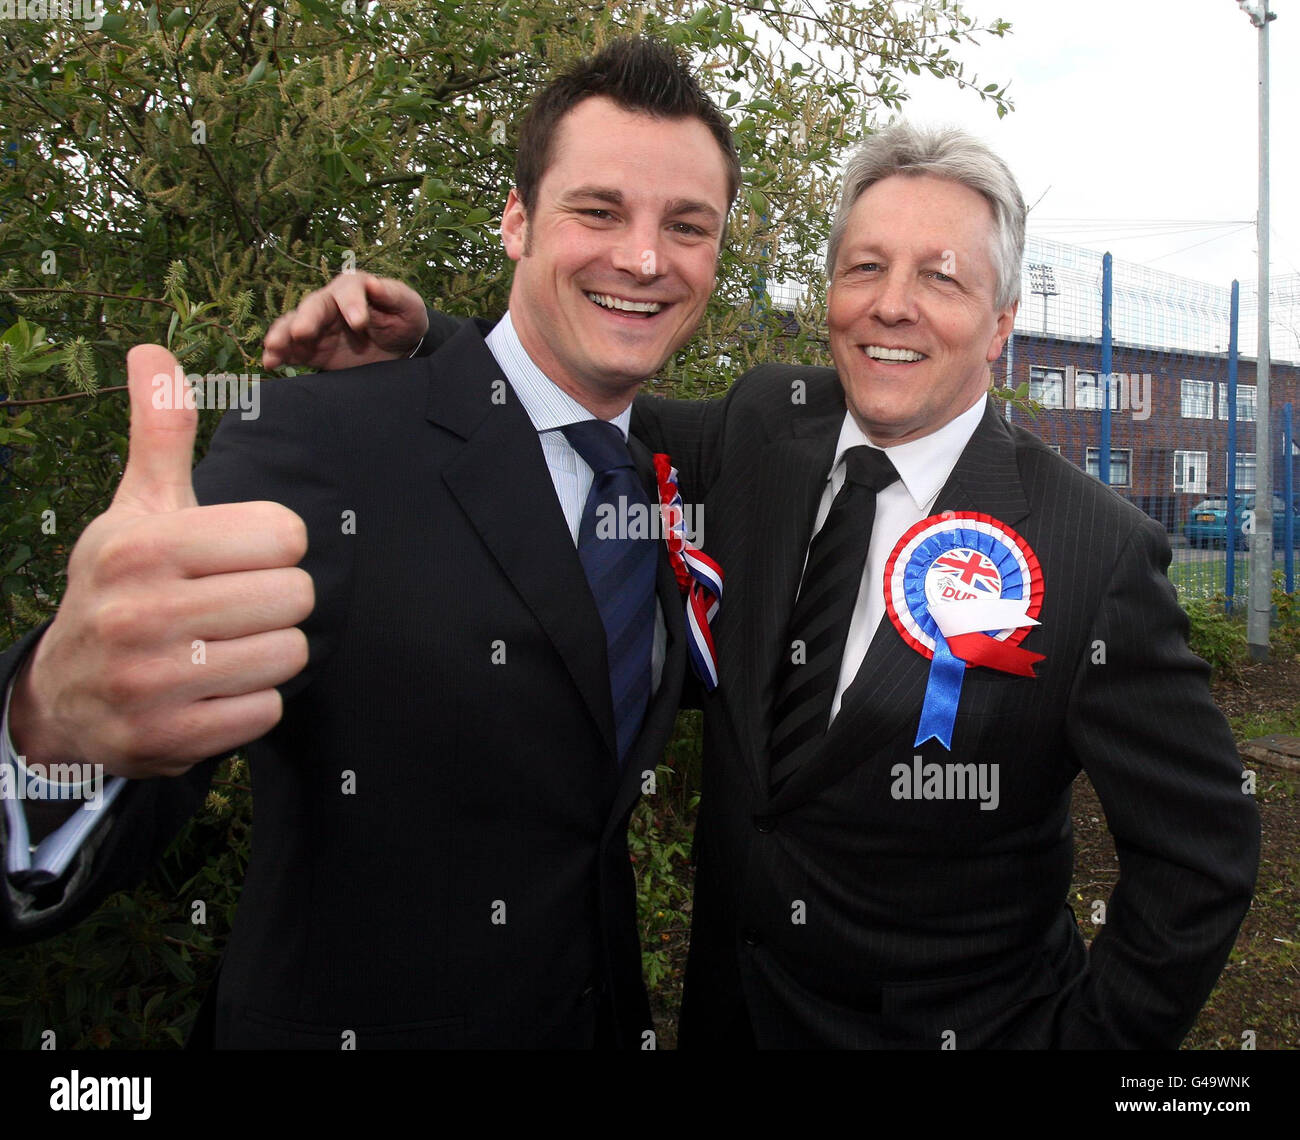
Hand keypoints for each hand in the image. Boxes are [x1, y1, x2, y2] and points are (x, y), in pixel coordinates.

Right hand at [8, 345, 313, 777]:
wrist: (65, 691)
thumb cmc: (122, 585)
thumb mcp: (137, 509)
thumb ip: (160, 434)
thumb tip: (154, 351)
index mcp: (143, 546)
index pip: (284, 535)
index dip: (275, 545)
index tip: (241, 555)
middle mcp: (140, 614)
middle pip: (296, 597)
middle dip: (279, 600)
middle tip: (238, 604)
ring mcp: (151, 684)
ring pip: (288, 655)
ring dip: (270, 651)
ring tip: (227, 645)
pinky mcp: (168, 740)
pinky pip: (266, 711)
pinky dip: (253, 701)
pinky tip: (215, 688)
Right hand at [262, 272, 428, 370]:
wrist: (400, 347)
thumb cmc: (404, 318)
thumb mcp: (408, 305)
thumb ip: (393, 295)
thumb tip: (374, 284)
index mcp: (355, 288)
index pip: (349, 291)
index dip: (352, 304)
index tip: (359, 323)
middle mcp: (331, 304)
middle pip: (314, 307)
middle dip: (306, 319)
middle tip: (300, 332)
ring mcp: (319, 327)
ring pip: (295, 327)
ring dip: (283, 336)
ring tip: (273, 347)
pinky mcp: (314, 350)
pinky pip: (293, 351)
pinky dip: (279, 355)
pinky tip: (269, 362)